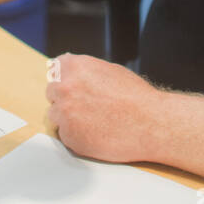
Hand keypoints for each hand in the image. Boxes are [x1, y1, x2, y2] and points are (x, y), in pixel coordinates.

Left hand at [44, 53, 165, 163]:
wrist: (151, 123)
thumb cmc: (136, 97)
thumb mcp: (110, 71)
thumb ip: (85, 71)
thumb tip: (72, 72)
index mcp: (74, 67)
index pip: (55, 69)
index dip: (65, 79)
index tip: (72, 87)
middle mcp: (65, 87)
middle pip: (52, 92)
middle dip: (65, 98)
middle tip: (86, 106)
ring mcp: (64, 113)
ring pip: (55, 115)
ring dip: (68, 118)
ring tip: (94, 121)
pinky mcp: (68, 136)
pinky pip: (65, 134)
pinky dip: (76, 135)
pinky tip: (96, 133)